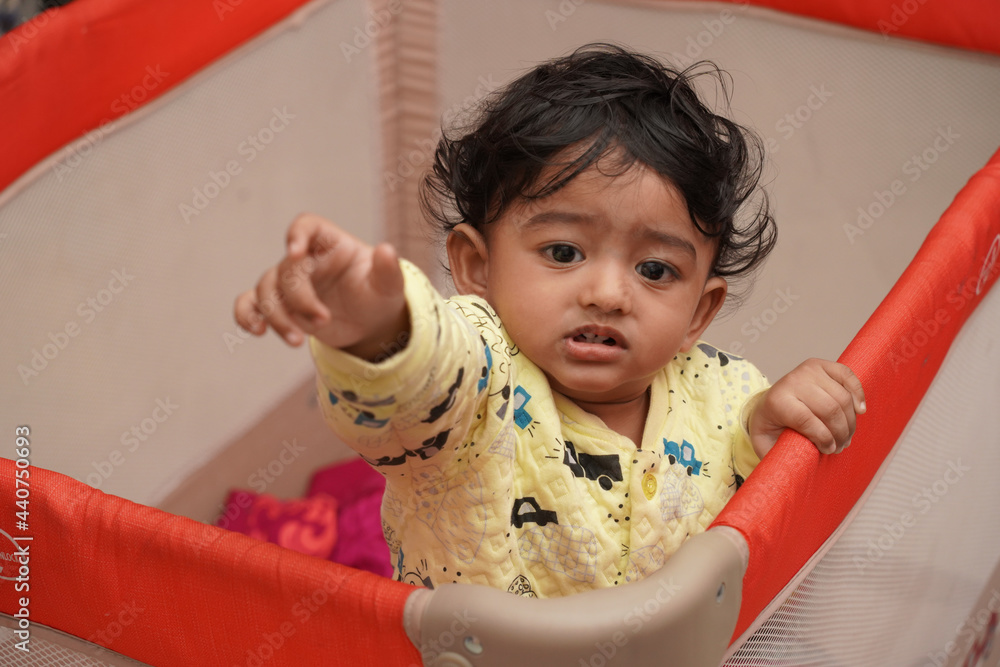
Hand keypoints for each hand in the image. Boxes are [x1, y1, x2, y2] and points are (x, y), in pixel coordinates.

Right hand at [233, 213, 407, 359]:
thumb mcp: (388, 285)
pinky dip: (246, 315)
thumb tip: (386, 251)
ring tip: (298, 341)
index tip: (294, 253)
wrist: (369, 322)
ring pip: (266, 289)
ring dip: (277, 316)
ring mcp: (288, 282)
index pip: (307, 226)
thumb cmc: (378, 295)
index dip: (296, 235)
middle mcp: (304, 259)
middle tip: (323, 320)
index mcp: (330, 244)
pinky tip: (257, 331)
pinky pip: (249, 304)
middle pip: (286, 269)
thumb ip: (388, 270)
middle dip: (300, 299)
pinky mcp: (280, 306)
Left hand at [747, 358, 865, 456]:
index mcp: (776, 401)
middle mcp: (792, 381)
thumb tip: (790, 472)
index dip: (823, 438)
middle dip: (839, 433)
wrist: (768, 402)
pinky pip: (848, 376)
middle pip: (829, 409)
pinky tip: (859, 410)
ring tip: (846, 436)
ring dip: (850, 421)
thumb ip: (776, 456)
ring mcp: (808, 370)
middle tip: (840, 446)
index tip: (828, 450)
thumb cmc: (770, 426)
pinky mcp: (823, 365)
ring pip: (842, 398)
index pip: (807, 420)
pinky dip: (858, 394)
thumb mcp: (764, 444)